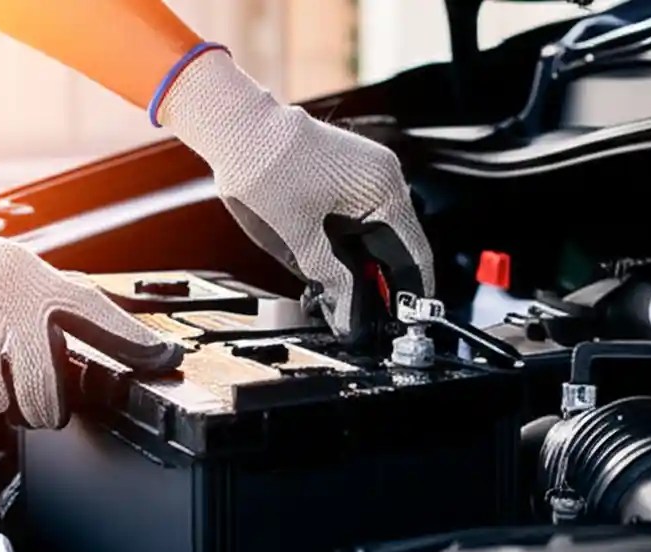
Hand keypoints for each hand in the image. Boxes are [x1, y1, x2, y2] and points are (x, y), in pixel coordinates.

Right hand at [0, 192, 182, 428]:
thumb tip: (82, 337)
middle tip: (24, 386)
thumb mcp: (4, 268)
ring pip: (7, 407)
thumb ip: (45, 300)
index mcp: (30, 281)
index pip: (98, 315)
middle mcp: (12, 315)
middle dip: (41, 405)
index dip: (137, 343)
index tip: (166, 360)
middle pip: (51, 398)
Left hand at [161, 51, 434, 339]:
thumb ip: (331, 278)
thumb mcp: (299, 238)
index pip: (413, 255)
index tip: (404, 324)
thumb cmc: (264, 170)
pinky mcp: (348, 174)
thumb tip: (350, 315)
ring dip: (364, 268)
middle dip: (381, 285)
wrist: (237, 128)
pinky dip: (351, 247)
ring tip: (344, 300)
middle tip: (364, 319)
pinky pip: (361, 219)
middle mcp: (384, 179)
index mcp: (383, 191)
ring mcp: (368, 173)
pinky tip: (334, 270)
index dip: (409, 294)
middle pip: (397, 247)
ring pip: (378, 236)